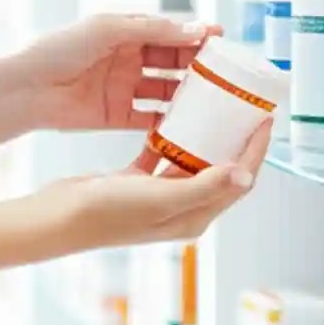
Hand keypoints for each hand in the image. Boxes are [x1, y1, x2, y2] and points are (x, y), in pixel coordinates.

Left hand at [2, 14, 222, 131]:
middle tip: (225, 74)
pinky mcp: (116, 115)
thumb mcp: (109, 29)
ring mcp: (124, 88)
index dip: (195, 35)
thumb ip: (153, 29)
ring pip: (165, 91)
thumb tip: (195, 30)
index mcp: (126, 32)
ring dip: (187, 95)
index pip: (169, 31)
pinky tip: (187, 126)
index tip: (222, 39)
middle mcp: (128, 58)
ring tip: (213, 101)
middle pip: (172, 61)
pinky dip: (168, 123)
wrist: (24, 89)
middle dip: (197, 66)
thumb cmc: (59, 50)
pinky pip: (149, 120)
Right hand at [57, 117, 272, 246]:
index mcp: (194, 216)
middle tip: (244, 106)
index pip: (240, 180)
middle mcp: (181, 208)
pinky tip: (172, 116)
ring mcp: (158, 197)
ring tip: (215, 105)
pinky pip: (162, 156)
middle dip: (237, 140)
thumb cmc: (107, 213)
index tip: (265, 117)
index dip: (256, 150)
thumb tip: (246, 176)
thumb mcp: (161, 198)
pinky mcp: (136, 184)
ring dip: (206, 136)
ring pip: (193, 160)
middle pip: (222, 168)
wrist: (58, 219)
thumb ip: (205, 186)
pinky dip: (170, 137)